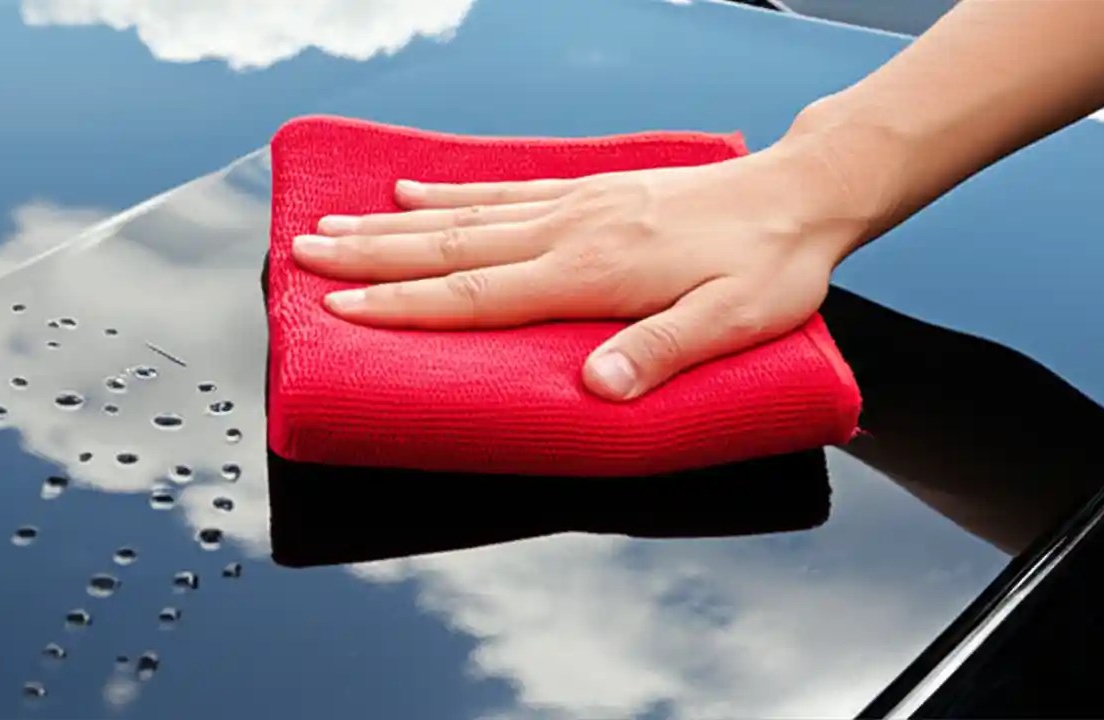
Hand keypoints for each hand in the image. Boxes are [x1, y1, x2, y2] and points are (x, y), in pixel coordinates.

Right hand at [291, 144, 865, 401]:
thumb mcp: (734, 322)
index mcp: (591, 271)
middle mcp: (568, 230)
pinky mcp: (586, 191)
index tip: (340, 308)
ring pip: (462, 216)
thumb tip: (594, 387)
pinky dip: (449, 192)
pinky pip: (502, 188)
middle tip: (302, 256)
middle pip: (449, 247)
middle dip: (370, 257)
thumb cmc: (771, 265)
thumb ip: (661, 352)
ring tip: (332, 225)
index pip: (477, 293)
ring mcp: (573, 205)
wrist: (801, 193)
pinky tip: (411, 190)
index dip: (404, 306)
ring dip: (391, 225)